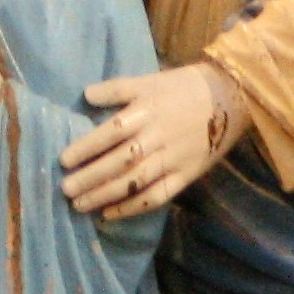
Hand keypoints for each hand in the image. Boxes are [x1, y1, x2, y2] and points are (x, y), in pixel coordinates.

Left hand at [62, 62, 249, 218]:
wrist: (230, 97)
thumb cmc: (183, 87)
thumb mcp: (149, 80)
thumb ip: (117, 89)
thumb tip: (84, 95)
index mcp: (146, 112)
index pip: (110, 133)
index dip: (86, 148)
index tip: (64, 160)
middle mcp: (157, 138)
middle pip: (119, 162)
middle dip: (90, 178)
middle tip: (66, 190)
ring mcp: (173, 159)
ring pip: (135, 182)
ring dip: (106, 195)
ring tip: (80, 205)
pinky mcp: (186, 175)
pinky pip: (157, 195)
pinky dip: (133, 207)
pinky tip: (111, 213)